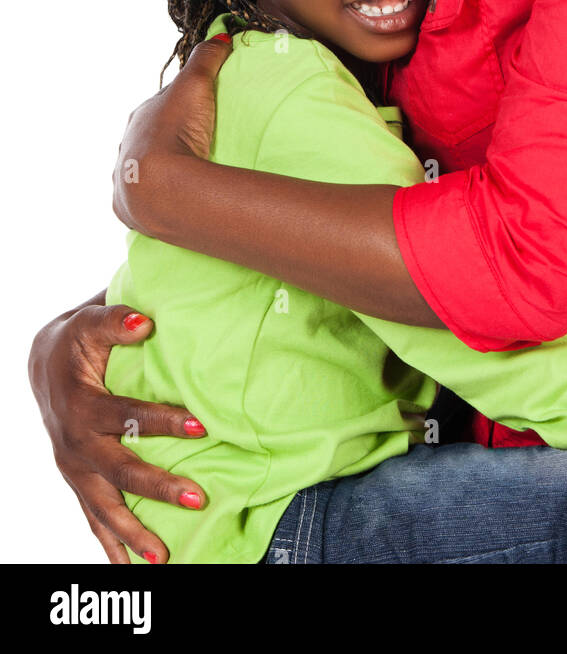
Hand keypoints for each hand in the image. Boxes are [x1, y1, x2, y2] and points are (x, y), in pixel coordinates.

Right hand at [28, 298, 208, 563]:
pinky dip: (110, 545)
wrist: (43, 365)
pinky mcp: (78, 481)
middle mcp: (76, 444)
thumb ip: (115, 320)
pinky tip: (129, 570)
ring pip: (105, 508)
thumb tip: (144, 320)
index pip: (126, 417)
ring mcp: (75, 469)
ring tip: (163, 559)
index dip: (161, 421)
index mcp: (83, 406)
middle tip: (197, 498)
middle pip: (119, 472)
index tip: (200, 425)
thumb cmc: (77, 342)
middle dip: (157, 488)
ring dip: (133, 534)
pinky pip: (93, 519)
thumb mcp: (90, 322)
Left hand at [112, 37, 230, 232]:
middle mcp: (125, 146)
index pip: (160, 106)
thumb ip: (207, 58)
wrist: (161, 185)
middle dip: (166, 138)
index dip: (180, 105)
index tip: (199, 110)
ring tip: (182, 174)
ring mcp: (124, 178)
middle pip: (148, 137)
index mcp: (139, 118)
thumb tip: (220, 37)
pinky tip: (167, 198)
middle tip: (194, 143)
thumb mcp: (196, 84)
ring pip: (140, 169)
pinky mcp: (129, 209)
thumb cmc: (176, 130)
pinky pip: (141, 198)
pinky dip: (153, 196)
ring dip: (157, 169)